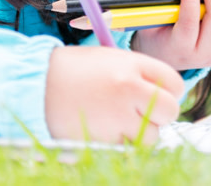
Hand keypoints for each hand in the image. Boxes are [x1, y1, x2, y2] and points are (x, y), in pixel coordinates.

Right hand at [45, 46, 184, 142]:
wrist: (35, 85)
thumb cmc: (77, 71)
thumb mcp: (113, 59)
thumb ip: (143, 75)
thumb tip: (169, 95)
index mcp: (132, 65)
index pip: (175, 84)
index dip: (169, 91)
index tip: (159, 94)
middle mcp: (128, 90)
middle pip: (170, 111)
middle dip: (161, 115)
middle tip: (144, 113)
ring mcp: (115, 117)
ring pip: (150, 137)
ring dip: (141, 134)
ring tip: (120, 122)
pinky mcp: (101, 141)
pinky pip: (126, 150)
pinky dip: (120, 145)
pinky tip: (106, 131)